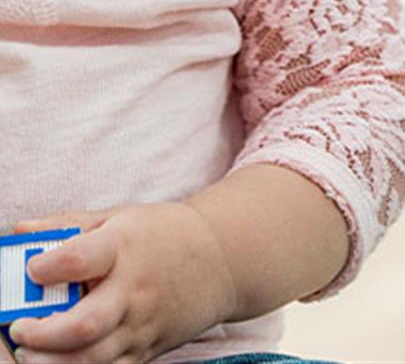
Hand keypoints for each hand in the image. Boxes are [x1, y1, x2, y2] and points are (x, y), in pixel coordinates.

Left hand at [7, 202, 236, 363]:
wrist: (223, 258)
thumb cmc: (163, 235)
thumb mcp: (120, 218)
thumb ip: (67, 226)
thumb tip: (20, 230)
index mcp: (125, 246)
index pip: (80, 258)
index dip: (46, 266)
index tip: (30, 268)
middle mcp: (133, 289)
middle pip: (85, 323)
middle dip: (43, 334)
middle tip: (19, 329)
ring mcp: (141, 325)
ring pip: (93, 359)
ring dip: (53, 362)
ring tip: (28, 354)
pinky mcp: (146, 350)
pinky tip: (59, 362)